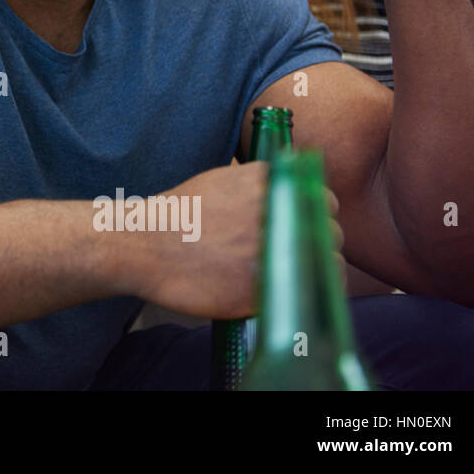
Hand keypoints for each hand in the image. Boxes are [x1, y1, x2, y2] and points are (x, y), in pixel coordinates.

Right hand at [131, 162, 343, 318]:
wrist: (144, 245)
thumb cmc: (181, 214)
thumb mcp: (221, 181)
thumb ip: (260, 185)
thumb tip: (293, 189)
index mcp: (267, 184)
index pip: (323, 199)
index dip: (318, 214)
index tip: (308, 223)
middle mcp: (275, 214)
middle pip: (330, 231)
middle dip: (320, 241)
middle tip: (297, 250)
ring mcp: (271, 251)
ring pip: (326, 263)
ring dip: (317, 268)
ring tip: (295, 270)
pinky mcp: (263, 287)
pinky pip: (305, 291)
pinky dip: (303, 291)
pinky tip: (288, 288)